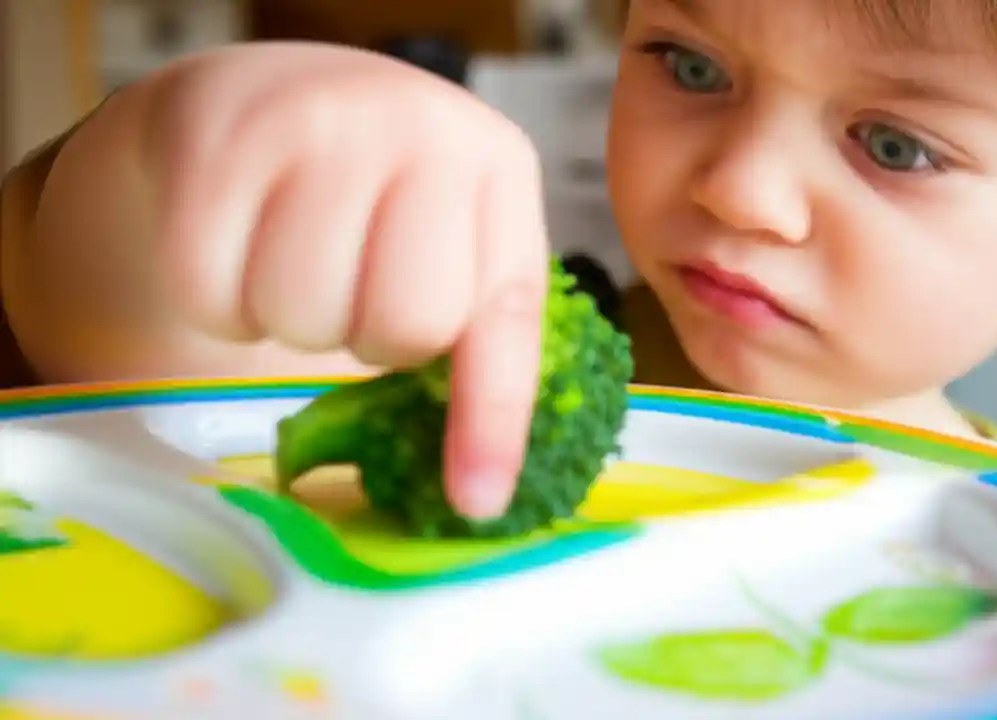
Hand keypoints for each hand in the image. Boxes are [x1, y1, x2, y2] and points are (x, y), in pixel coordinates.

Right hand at [39, 42, 549, 517]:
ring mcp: (314, 125)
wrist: (280, 98)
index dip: (491, 418)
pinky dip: (220, 303)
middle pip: (401, 325)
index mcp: (497, 169)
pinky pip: (210, 291)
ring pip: (301, 312)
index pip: (503, 314)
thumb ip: (475, 332)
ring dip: (292, 320)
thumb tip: (479, 489)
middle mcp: (418, 130)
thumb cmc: (385, 195)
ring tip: (300, 264)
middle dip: (373, 340)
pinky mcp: (215, 141)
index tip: (476, 501)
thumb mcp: (457, 238)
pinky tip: (240, 253)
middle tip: (359, 297)